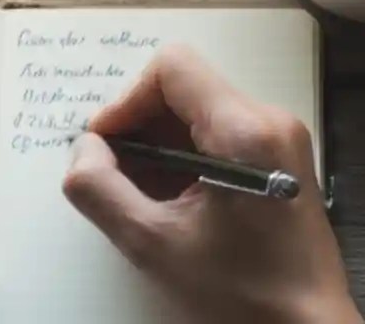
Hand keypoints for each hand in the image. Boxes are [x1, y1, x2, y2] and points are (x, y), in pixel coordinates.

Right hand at [62, 46, 361, 323]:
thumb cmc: (243, 296)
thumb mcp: (152, 245)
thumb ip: (100, 189)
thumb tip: (83, 150)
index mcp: (246, 132)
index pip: (172, 68)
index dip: (126, 101)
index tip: (105, 146)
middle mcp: (270, 122)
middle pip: (184, 89)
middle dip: (139, 128)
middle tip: (114, 176)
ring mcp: (281, 141)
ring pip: (198, 113)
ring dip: (158, 147)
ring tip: (141, 197)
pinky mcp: (281, 162)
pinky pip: (219, 138)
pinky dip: (183, 160)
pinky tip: (170, 204)